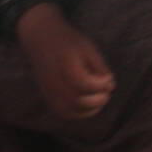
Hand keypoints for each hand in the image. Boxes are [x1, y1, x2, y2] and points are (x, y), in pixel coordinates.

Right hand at [16, 3, 115, 120]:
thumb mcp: (88, 47)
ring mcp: (47, 88)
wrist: (41, 38)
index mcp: (64, 61)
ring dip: (87, 110)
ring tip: (100, 100)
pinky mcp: (46, 93)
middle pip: (75, 100)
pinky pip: (61, 111)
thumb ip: (99, 67)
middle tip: (106, 93)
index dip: (100, 85)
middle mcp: (53, 77)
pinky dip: (77, 113)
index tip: (109, 78)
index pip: (82, 83)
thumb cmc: (68, 41)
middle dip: (96, 100)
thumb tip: (110, 87)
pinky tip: (90, 105)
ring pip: (67, 110)